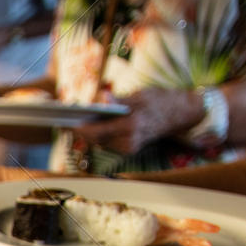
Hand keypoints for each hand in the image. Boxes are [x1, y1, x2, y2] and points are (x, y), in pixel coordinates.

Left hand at [74, 87, 203, 155]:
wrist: (180, 115)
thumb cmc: (160, 101)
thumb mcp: (139, 95)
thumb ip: (118, 100)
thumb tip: (101, 99)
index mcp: (132, 125)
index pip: (98, 131)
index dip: (79, 127)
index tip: (66, 121)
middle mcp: (129, 141)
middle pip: (95, 139)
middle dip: (81, 129)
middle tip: (66, 119)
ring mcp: (130, 148)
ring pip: (100, 142)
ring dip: (89, 133)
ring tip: (78, 120)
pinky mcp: (129, 150)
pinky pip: (108, 144)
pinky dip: (100, 135)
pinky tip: (94, 126)